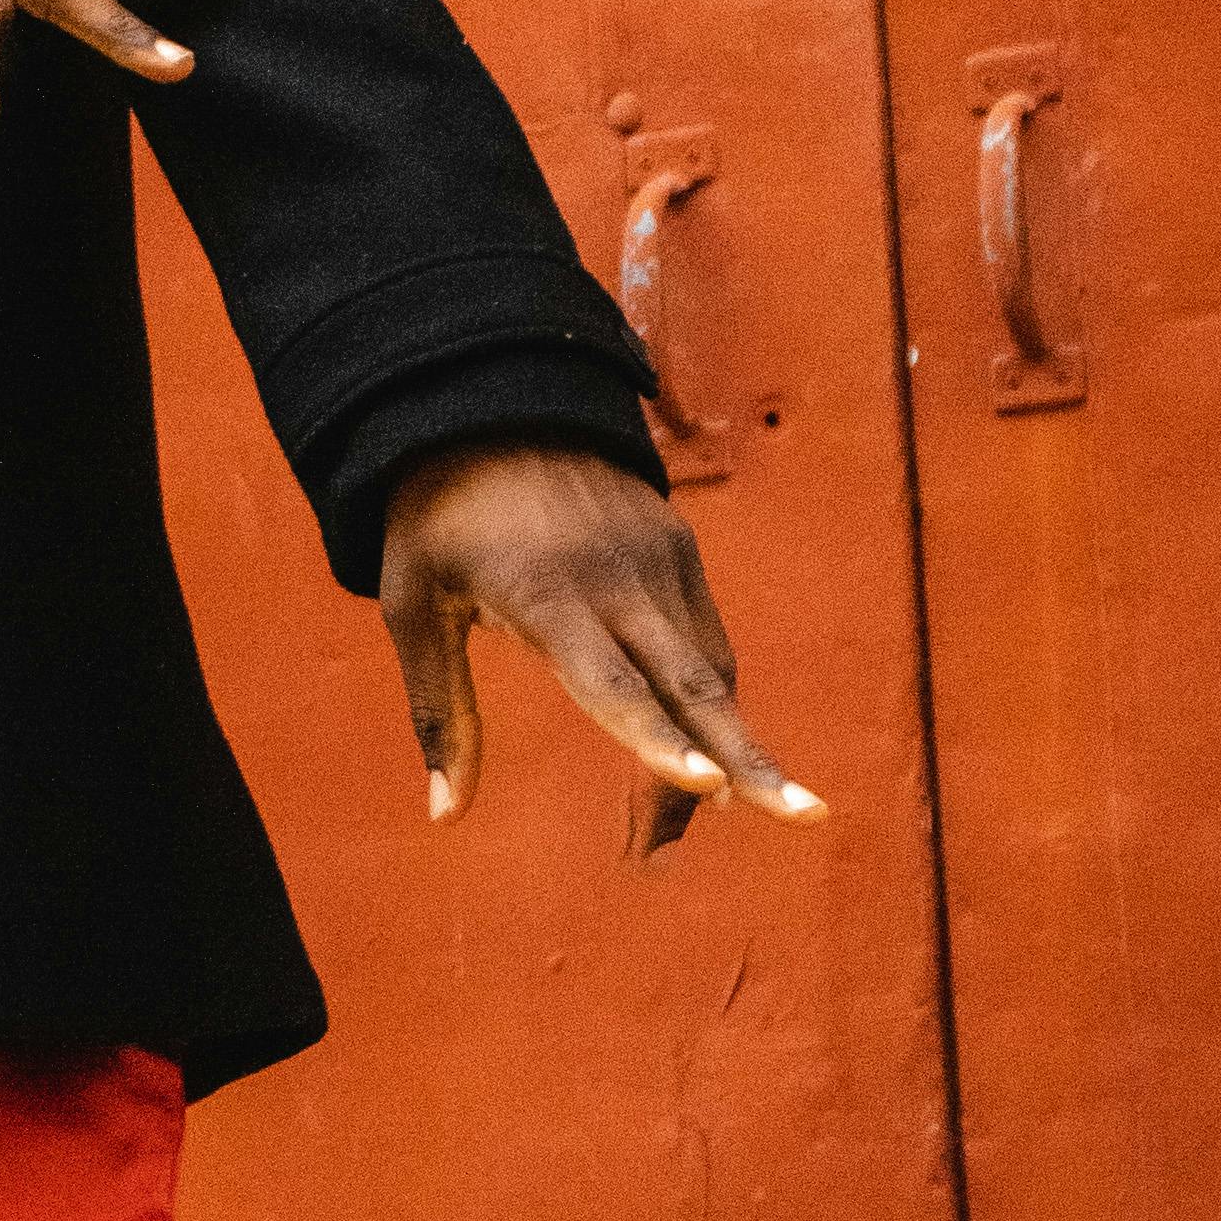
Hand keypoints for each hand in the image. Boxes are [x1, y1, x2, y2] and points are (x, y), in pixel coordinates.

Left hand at [381, 442, 824, 849]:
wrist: (488, 401)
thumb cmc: (438, 517)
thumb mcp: (413, 604)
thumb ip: (438, 712)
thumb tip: (445, 815)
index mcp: (545, 593)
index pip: (612, 683)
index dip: (658, 741)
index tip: (710, 786)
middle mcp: (616, 578)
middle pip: (695, 685)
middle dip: (752, 759)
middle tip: (807, 817)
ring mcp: (656, 557)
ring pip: (710, 669)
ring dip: (723, 746)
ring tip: (705, 818)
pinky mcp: (677, 545)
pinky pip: (706, 636)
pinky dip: (712, 698)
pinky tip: (705, 748)